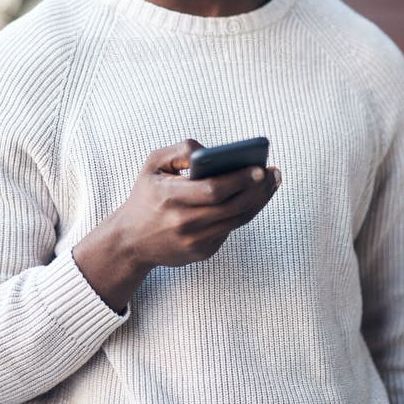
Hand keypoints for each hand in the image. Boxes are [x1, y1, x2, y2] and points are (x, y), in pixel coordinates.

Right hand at [73, 139, 281, 312]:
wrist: (130, 241)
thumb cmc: (145, 196)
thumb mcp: (152, 165)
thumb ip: (180, 151)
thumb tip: (210, 151)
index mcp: (169, 198)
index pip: (213, 189)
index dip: (239, 179)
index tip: (259, 167)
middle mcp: (183, 223)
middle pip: (232, 206)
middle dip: (258, 189)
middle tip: (274, 173)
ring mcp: (194, 241)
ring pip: (237, 219)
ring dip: (258, 201)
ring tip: (271, 183)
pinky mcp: (202, 252)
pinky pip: (230, 229)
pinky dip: (245, 212)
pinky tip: (255, 197)